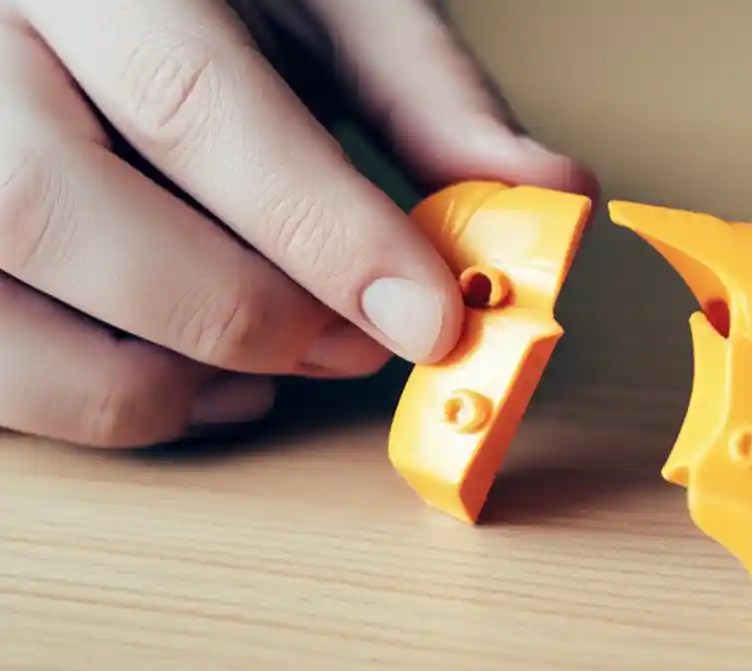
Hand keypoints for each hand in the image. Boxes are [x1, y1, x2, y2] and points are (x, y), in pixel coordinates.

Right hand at [0, 0, 594, 446]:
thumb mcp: (333, 3)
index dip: (319, 230)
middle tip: (353, 346)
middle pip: (53, 204)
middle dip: (232, 308)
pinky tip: (186, 382)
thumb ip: (428, 97)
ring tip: (271, 373)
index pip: (190, 101)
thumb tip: (552, 193)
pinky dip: (89, 404)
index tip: (429, 317)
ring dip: (149, 380)